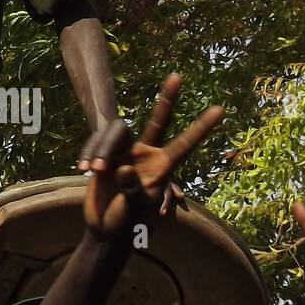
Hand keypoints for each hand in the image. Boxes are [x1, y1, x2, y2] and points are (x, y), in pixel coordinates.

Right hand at [80, 74, 223, 241]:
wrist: (104, 228)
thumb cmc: (128, 224)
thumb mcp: (135, 210)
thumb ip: (133, 188)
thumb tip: (123, 167)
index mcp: (163, 168)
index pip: (185, 144)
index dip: (201, 127)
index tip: (220, 109)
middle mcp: (147, 154)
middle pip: (158, 121)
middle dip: (168, 98)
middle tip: (178, 76)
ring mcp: (126, 152)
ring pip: (115, 133)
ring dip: (101, 150)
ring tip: (94, 173)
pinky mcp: (104, 153)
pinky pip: (95, 144)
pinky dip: (88, 156)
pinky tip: (84, 172)